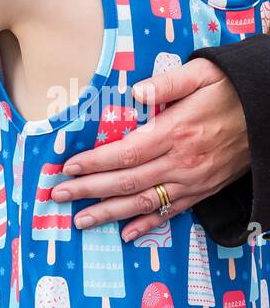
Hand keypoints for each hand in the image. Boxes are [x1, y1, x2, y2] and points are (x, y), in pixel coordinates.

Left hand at [49, 57, 250, 239]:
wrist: (267, 113)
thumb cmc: (229, 89)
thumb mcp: (201, 73)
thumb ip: (168, 83)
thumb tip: (137, 91)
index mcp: (176, 132)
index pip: (127, 153)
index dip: (95, 162)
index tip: (68, 167)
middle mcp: (182, 162)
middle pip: (128, 182)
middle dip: (90, 190)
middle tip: (59, 195)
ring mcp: (193, 181)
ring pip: (145, 202)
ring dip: (110, 213)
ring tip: (80, 220)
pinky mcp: (203, 191)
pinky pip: (171, 212)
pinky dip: (148, 224)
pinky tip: (126, 233)